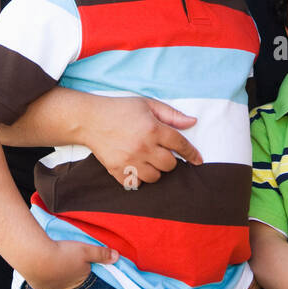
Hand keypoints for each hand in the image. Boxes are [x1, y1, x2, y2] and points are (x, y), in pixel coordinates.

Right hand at [23, 239, 117, 288]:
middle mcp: (68, 287)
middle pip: (70, 276)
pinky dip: (44, 275)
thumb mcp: (85, 250)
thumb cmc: (63, 253)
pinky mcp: (41, 287)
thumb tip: (117, 257)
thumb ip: (101, 254)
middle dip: (68, 268)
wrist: (36, 258)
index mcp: (80, 277)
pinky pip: (44, 282)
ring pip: (57, 280)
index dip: (80, 261)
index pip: (84, 270)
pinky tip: (42, 266)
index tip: (74, 253)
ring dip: (55, 272)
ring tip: (51, 259)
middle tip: (62, 255)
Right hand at [83, 94, 200, 185]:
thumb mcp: (147, 105)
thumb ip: (172, 115)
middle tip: (159, 151)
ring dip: (155, 170)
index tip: (198, 160)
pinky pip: (137, 184)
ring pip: (155, 177)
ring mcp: (130, 161)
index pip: (180, 145)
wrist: (90, 120)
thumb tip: (193, 122)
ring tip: (146, 159)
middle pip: (170, 165)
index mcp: (153, 129)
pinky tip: (135, 167)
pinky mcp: (117, 171)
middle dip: (168, 159)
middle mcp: (143, 146)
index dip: (192, 153)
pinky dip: (138, 178)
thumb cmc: (120, 110)